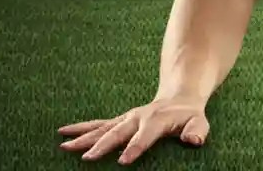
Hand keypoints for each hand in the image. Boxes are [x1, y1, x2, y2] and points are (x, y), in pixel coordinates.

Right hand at [57, 95, 209, 164]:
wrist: (180, 100)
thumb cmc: (190, 117)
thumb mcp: (199, 122)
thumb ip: (198, 131)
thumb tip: (193, 140)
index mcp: (157, 121)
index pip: (145, 137)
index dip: (135, 148)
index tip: (123, 161)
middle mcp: (138, 118)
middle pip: (117, 132)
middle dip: (102, 145)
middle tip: (87, 158)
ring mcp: (126, 118)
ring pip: (102, 128)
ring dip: (83, 137)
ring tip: (63, 145)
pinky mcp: (119, 120)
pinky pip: (97, 124)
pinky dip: (80, 128)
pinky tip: (63, 132)